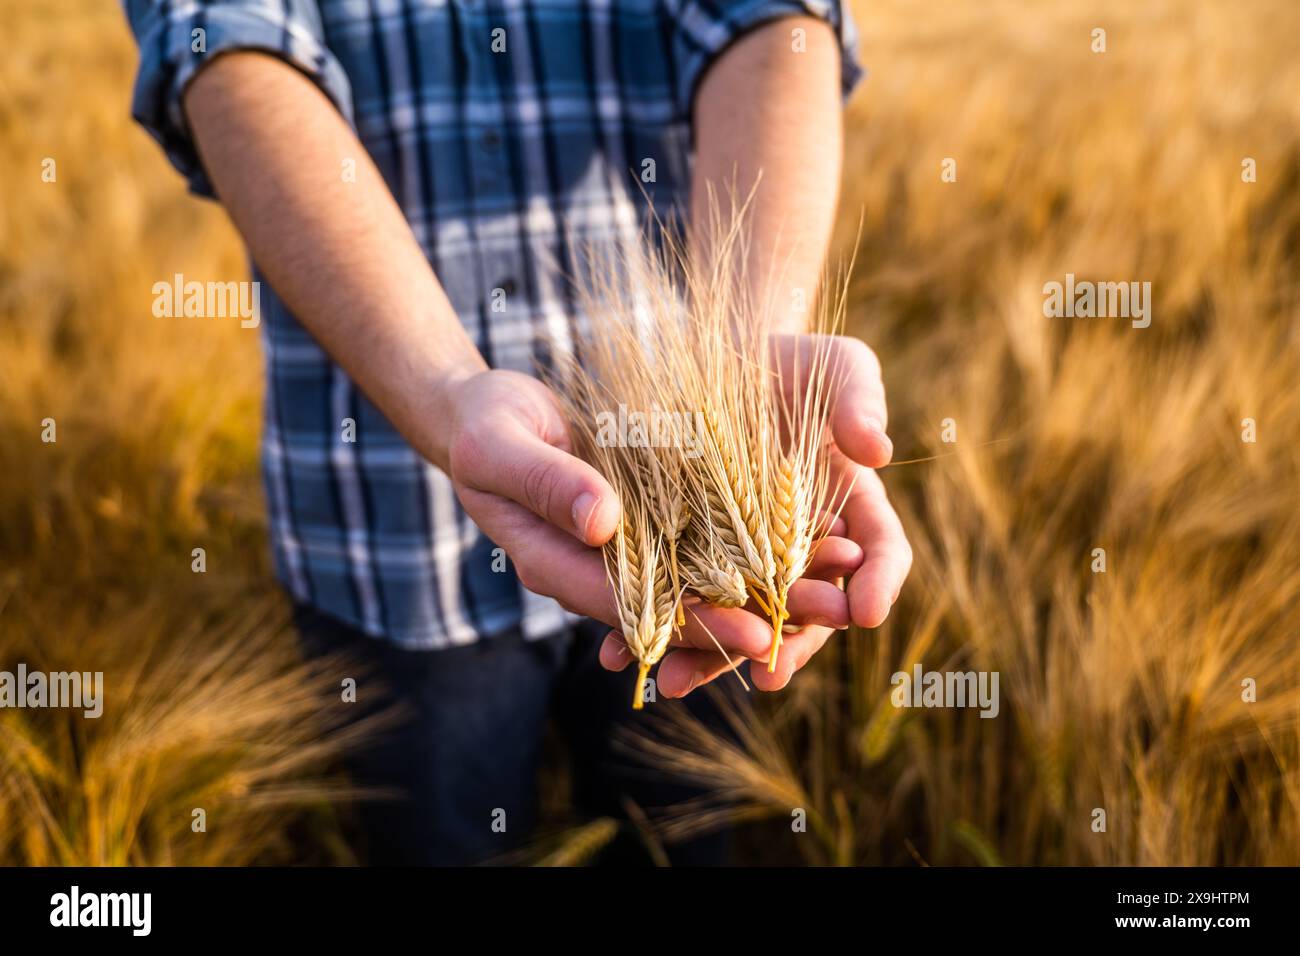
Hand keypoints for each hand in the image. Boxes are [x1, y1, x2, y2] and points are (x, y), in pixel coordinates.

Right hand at [445, 370, 876, 672]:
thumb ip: (547, 482)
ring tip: (835, 593)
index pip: (632, 608)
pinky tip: (809, 545)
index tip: (756, 631)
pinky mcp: (649, 519)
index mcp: (556, 563)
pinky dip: (752, 548)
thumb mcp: (501, 445)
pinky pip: (704, 543)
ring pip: (702, 582)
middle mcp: (598, 567)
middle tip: (822, 621)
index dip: (694, 624)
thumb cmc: (485, 425)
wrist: (489, 410)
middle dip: (751, 618)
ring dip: (766, 590)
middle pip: (680, 608)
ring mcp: (626, 548)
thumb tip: (606, 523)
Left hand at [598, 335, 911, 695]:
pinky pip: (679, 599)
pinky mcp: (691, 558)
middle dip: (788, 642)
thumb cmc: (793, 362)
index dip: (878, 583)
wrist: (719, 358)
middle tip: (770, 669)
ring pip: (737, 618)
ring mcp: (746, 560)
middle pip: (806, 609)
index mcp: (852, 510)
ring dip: (709, 655)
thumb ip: (860, 401)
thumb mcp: (836, 365)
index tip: (868, 611)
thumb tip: (878, 450)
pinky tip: (621, 650)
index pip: (879, 553)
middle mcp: (802, 549)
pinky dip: (653, 626)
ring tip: (676, 682)